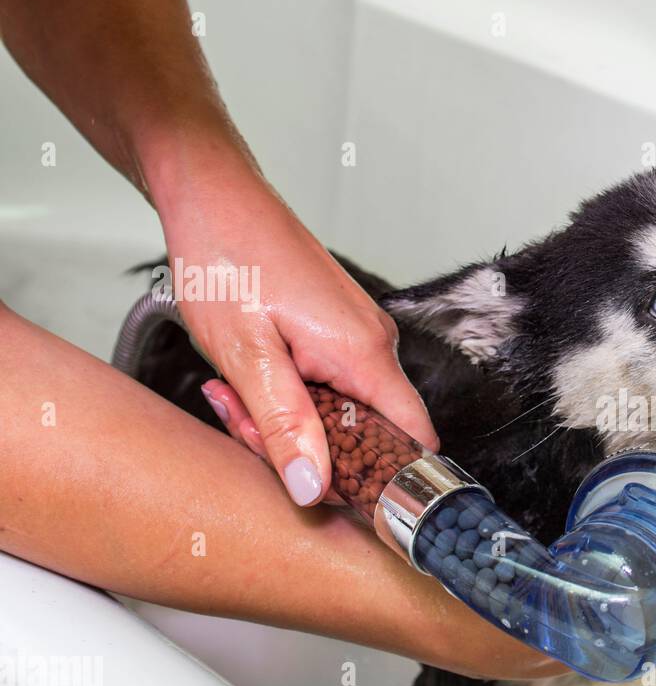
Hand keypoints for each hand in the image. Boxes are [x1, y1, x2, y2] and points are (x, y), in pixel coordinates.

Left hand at [159, 167, 436, 505]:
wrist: (211, 193)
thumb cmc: (225, 256)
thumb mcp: (246, 355)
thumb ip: (283, 425)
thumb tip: (313, 488)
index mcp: (364, 353)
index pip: (415, 439)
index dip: (385, 478)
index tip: (332, 493)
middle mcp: (374, 346)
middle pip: (369, 433)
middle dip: (308, 448)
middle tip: (245, 425)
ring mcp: (358, 337)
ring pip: (341, 412)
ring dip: (289, 421)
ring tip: (234, 394)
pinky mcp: (338, 332)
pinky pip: (328, 386)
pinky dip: (288, 396)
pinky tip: (246, 380)